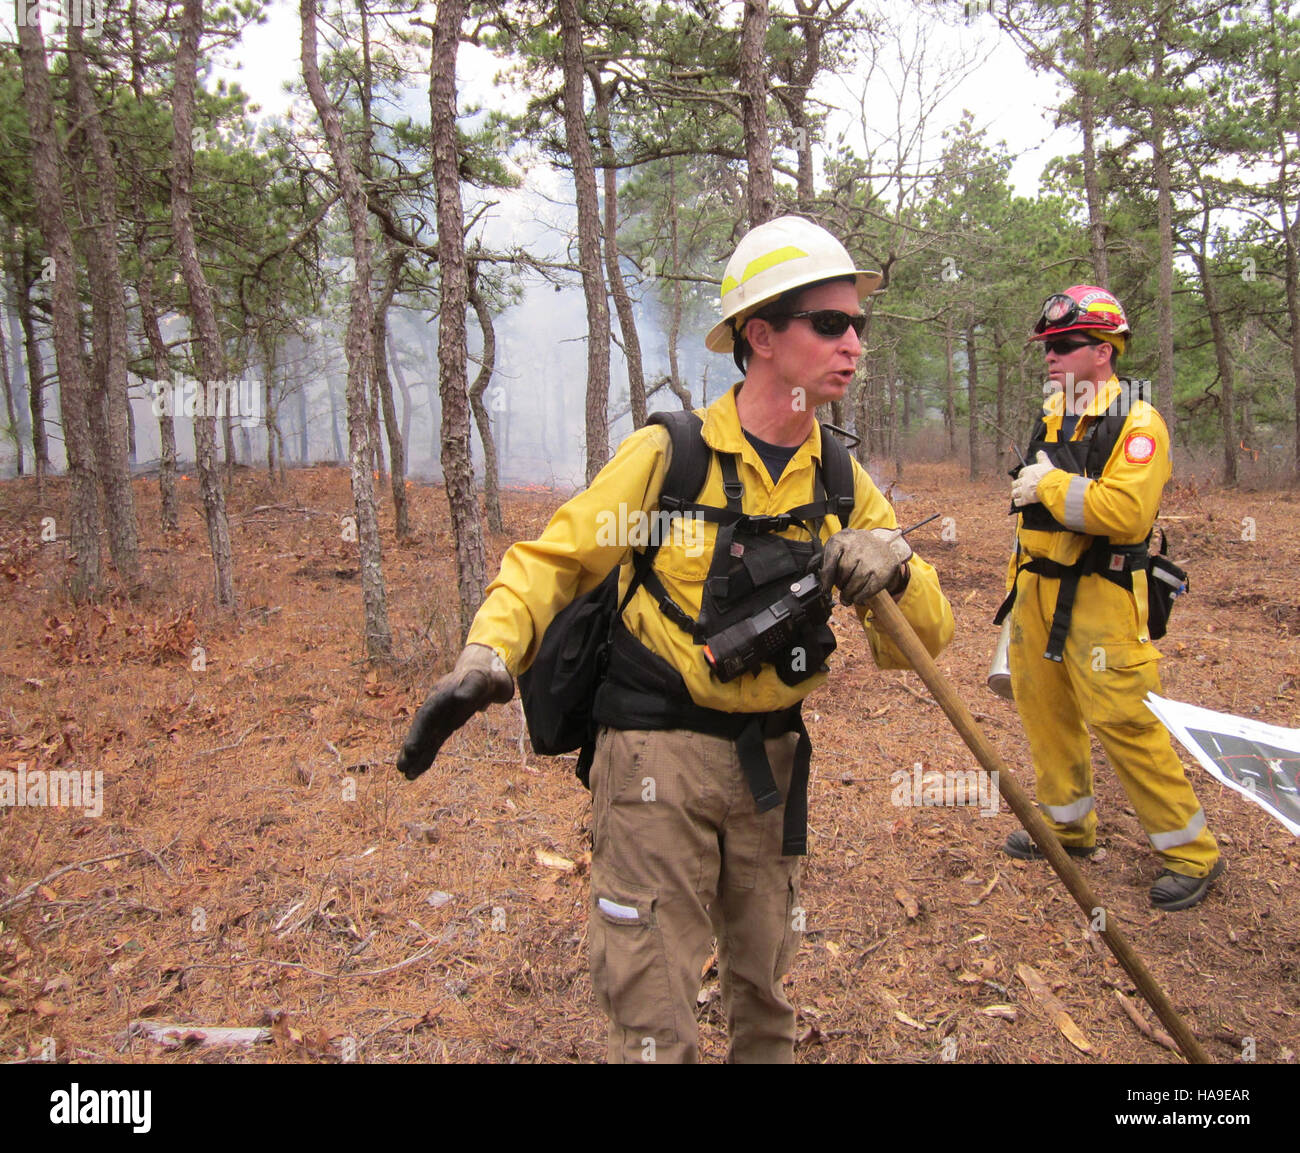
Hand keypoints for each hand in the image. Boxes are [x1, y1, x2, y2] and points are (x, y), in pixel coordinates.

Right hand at [397, 644, 513, 779]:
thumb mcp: (481, 680)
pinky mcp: (445, 726)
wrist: (485, 674)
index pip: (426, 716)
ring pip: (425, 739)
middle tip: (401, 767)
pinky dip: (426, 757)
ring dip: (416, 757)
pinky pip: (433, 743)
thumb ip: (472, 687)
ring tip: (405, 775)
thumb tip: (462, 696)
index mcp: (440, 695)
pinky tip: (417, 771)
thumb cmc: (483, 677)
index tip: (411, 750)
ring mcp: (439, 717)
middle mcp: (435, 707)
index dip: (418, 733)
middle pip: (421, 729)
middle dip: (412, 748)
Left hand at [819, 527, 912, 604]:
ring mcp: (871, 559)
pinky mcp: (882, 572)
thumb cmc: (856, 548)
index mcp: (842, 539)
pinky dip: (860, 597)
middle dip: (840, 585)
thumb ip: (828, 561)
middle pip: (843, 573)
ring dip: (849, 594)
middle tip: (841, 589)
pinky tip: (858, 597)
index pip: (830, 562)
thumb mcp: (839, 546)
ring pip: (855, 584)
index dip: (826, 579)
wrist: (885, 545)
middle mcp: (857, 547)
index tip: (825, 589)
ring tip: (847, 597)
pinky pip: (867, 590)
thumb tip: (824, 584)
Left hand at [1011, 451, 1054, 506]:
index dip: (1021, 476)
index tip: (1022, 477)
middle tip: (1017, 486)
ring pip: (1015, 492)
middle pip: (1015, 483)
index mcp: (1027, 472)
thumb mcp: (1046, 463)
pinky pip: (1018, 502)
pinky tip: (1018, 502)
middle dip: (1016, 485)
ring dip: (1015, 494)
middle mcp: (1024, 481)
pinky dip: (1018, 502)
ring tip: (1015, 494)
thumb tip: (1040, 451)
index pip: (1021, 473)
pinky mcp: (1025, 499)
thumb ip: (1042, 457)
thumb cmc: (1049, 474)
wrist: (1051, 485)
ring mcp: (1023, 490)